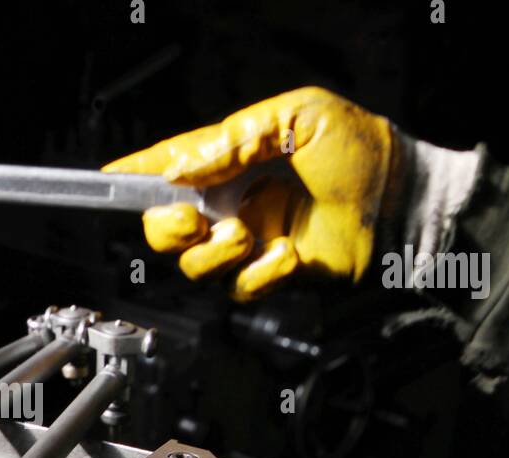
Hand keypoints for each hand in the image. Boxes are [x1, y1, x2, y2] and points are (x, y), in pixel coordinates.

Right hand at [103, 87, 392, 300]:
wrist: (402, 201)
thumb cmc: (360, 151)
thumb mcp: (297, 117)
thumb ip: (235, 140)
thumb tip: (180, 169)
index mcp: (229, 160)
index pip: (167, 166)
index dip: (133, 176)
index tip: (106, 180)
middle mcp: (230, 202)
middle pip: (163, 228)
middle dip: (167, 229)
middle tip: (195, 222)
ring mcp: (247, 241)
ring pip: (193, 265)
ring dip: (218, 252)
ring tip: (254, 234)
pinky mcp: (269, 276)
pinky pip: (239, 290)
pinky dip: (261, 275)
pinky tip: (288, 255)